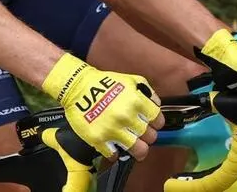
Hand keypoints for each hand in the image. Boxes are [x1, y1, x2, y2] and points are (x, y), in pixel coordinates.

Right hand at [42, 53, 164, 159]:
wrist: (77, 87)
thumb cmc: (104, 83)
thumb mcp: (130, 80)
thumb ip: (147, 92)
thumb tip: (156, 106)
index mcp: (136, 101)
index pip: (158, 121)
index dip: (156, 123)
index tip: (150, 123)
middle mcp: (126, 117)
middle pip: (150, 137)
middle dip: (147, 135)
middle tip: (139, 132)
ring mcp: (113, 129)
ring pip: (138, 150)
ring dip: (137, 148)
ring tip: (133, 145)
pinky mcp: (99, 139)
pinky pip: (114, 155)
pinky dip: (115, 152)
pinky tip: (113, 144)